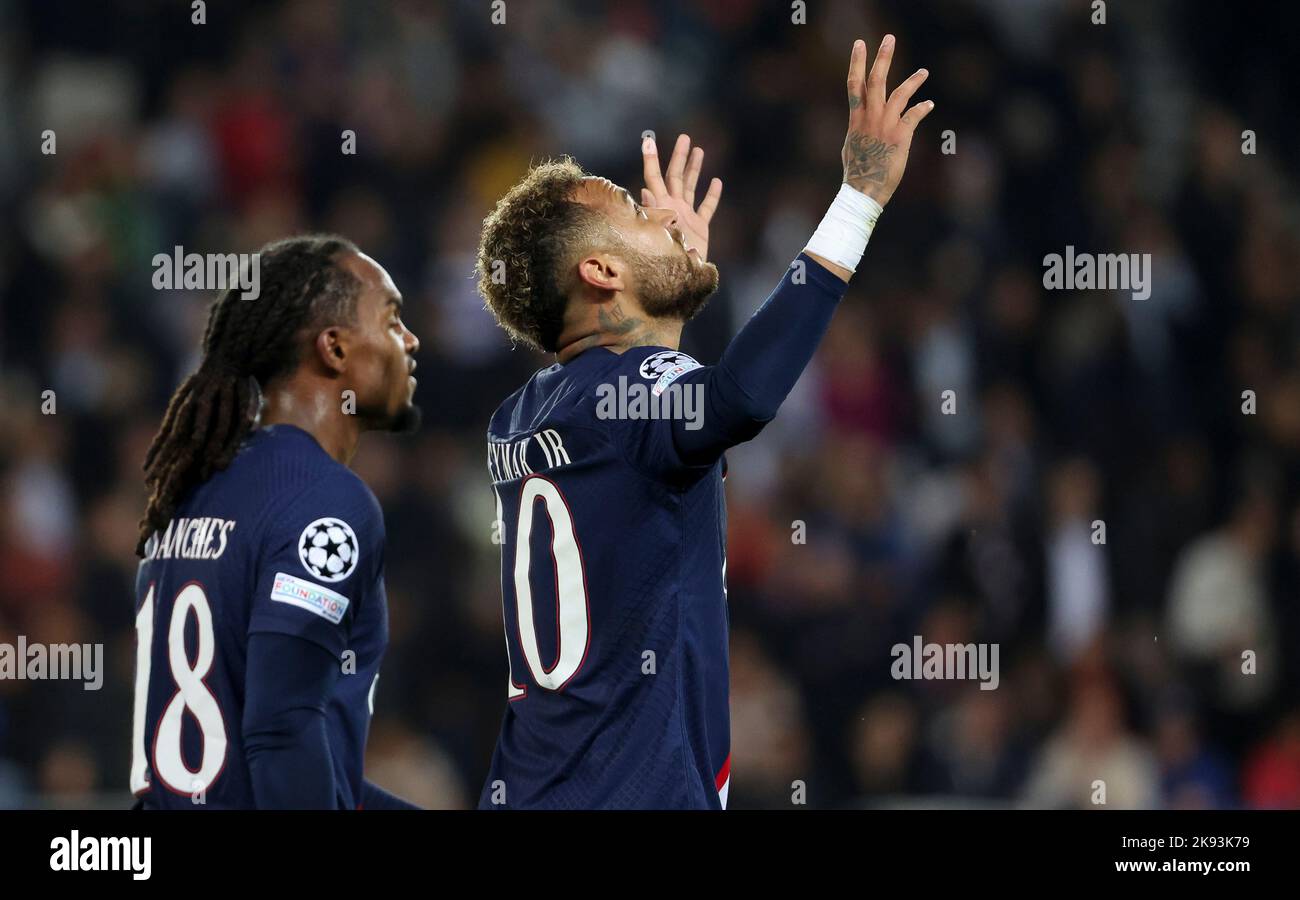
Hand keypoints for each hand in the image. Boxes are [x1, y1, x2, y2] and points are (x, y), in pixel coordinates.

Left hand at [641, 133, 722, 261]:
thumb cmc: (663, 258)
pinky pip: (707, 208)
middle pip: (674, 176)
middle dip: (679, 156)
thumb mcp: (655, 233)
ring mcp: (686, 216)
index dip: (651, 158)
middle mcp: (672, 207)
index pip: (654, 177)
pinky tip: (716, 182)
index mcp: (660, 206)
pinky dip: (712, 195)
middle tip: (684, 137)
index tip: (648, 139)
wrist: (680, 279)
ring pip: (690, 186)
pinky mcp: (700, 228)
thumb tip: (644, 190)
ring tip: (698, 150)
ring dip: (694, 169)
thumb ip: (652, 211)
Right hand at [842, 35, 933, 206]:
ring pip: (900, 94)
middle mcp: (870, 117)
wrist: (864, 189)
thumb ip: (858, 126)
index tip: (860, 44)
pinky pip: (914, 115)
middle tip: (889, 38)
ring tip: (924, 72)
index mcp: (856, 118)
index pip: (854, 84)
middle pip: (876, 80)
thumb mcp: (851, 143)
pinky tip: (929, 104)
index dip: (856, 62)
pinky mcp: (901, 136)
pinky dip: (922, 108)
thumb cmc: (857, 170)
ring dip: (913, 81)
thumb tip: (860, 120)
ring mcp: (885, 125)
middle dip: (883, 57)